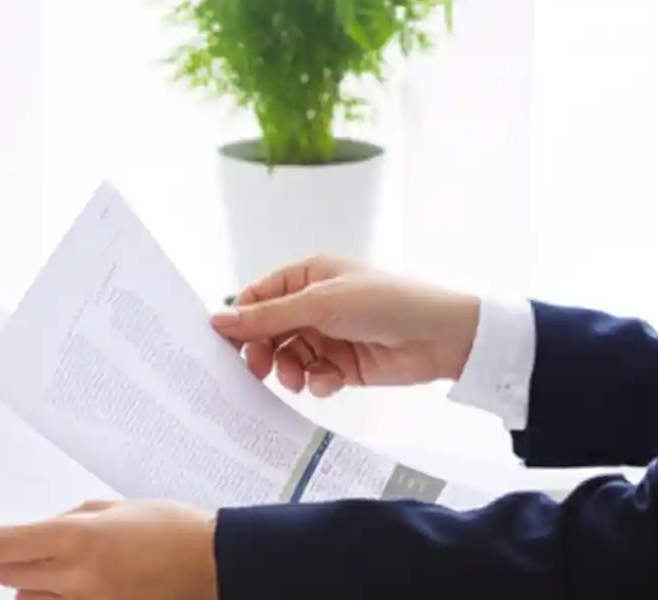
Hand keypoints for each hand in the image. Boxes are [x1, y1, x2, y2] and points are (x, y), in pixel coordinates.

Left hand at [0, 500, 216, 599]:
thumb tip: (42, 532)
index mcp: (75, 537)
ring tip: (70, 566)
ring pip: (30, 599)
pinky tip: (82, 582)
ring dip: (35, 582)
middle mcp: (73, 577)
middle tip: (33, 546)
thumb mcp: (116, 509)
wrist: (211, 564)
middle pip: (9, 575)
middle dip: (10, 560)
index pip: (2, 544)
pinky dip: (57, 598)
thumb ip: (73, 518)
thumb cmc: (170, 527)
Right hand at [211, 256, 480, 397]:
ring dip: (289, 370)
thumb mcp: (319, 304)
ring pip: (289, 357)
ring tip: (298, 378)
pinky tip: (330, 382)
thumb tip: (218, 318)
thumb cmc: (383, 302)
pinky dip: (317, 382)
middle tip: (257, 370)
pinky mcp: (344, 364)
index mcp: (308, 276)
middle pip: (269, 331)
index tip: (223, 345)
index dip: (240, 320)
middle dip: (262, 351)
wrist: (439, 336)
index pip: (259, 297)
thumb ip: (268, 316)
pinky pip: (314, 376)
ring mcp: (329, 335)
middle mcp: (315, 304)